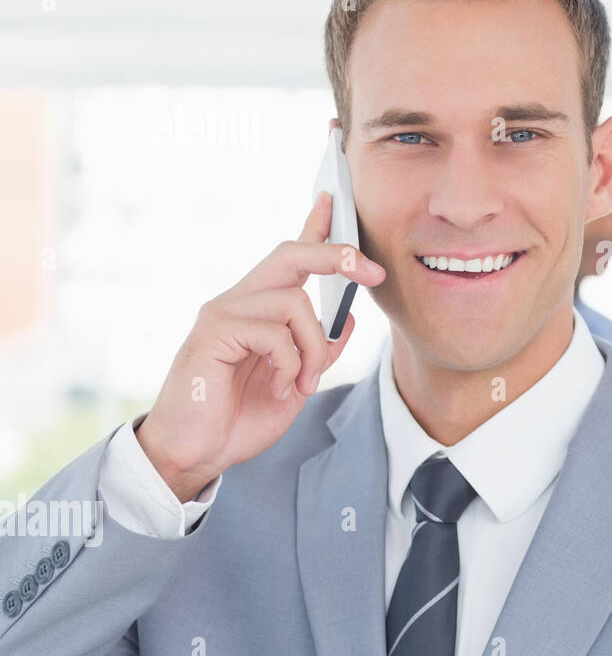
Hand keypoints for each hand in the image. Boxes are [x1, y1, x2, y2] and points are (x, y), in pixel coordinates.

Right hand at [135, 192, 385, 500]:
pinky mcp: (213, 332)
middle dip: (336, 253)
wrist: (195, 453)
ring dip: (313, 346)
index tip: (335, 202)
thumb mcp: (296, 384)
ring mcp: (223, 313)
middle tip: (371, 271)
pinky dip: (292, 363)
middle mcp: (239, 302)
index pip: (291, 258)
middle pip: (291, 254)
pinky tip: (282, 387)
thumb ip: (319, 351)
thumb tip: (349, 321)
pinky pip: (274, 331)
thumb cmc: (238, 418)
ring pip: (294, 301)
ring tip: (304, 382)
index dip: (315, 227)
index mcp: (260, 311)